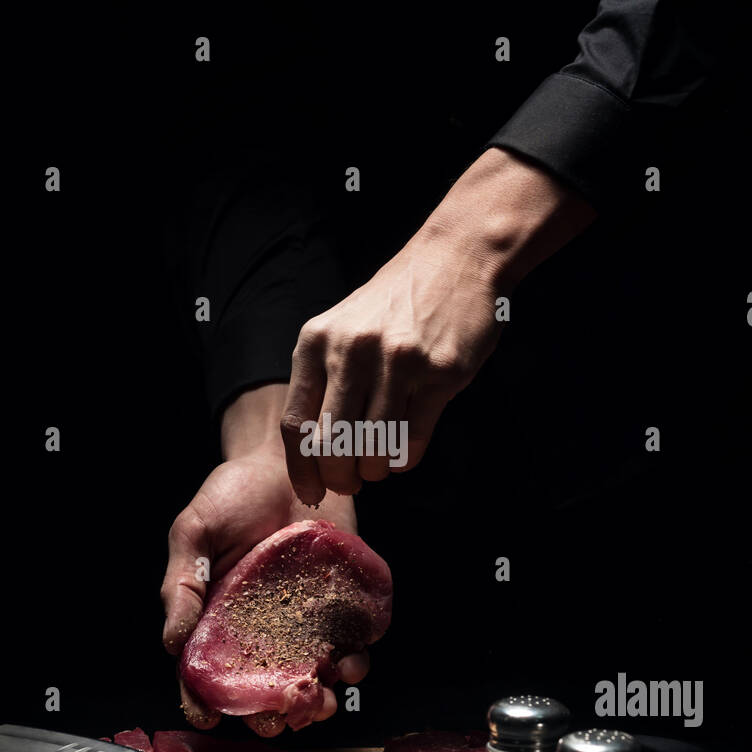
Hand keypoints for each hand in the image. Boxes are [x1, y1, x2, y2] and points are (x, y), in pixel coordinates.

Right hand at [161, 385, 368, 731]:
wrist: (293, 458)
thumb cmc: (233, 494)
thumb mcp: (193, 531)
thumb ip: (181, 584)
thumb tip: (172, 643)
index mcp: (217, 620)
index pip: (207, 673)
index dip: (204, 702)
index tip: (208, 717)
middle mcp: (261, 629)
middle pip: (263, 688)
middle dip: (270, 712)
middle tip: (275, 717)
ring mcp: (304, 621)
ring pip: (311, 676)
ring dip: (318, 697)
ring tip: (322, 698)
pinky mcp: (342, 606)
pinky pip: (351, 645)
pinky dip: (354, 661)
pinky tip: (351, 661)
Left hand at [281, 147, 594, 502]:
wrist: (456, 258)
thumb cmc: (396, 304)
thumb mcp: (342, 329)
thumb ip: (324, 380)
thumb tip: (314, 455)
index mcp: (317, 342)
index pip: (295, 425)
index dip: (301, 470)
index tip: (310, 493)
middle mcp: (351, 351)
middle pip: (331, 447)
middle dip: (339, 478)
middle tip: (351, 483)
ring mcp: (396, 362)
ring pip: (372, 449)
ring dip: (374, 471)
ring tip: (378, 465)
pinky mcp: (438, 373)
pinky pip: (411, 440)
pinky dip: (404, 458)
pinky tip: (404, 449)